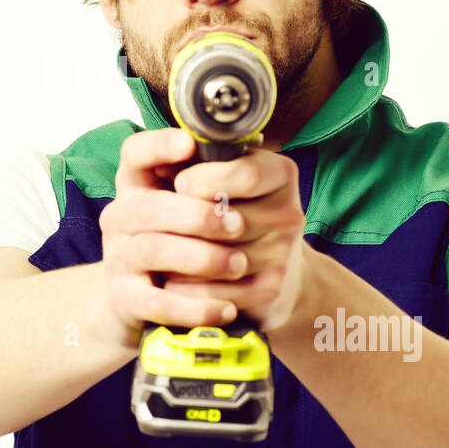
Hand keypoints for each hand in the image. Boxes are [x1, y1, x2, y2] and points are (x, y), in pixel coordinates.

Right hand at [98, 128, 248, 344]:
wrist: (145, 302)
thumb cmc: (180, 244)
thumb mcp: (190, 208)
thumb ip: (210, 183)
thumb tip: (245, 159)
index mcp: (137, 186)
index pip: (135, 154)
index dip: (159, 146)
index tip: (189, 144)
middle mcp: (121, 217)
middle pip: (149, 207)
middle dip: (198, 214)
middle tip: (238, 225)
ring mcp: (118, 258)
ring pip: (152, 249)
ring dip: (202, 257)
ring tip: (240, 264)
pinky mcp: (124, 299)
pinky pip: (157, 303)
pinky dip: (197, 306)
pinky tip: (228, 309)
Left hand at [164, 141, 307, 334]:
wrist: (263, 269)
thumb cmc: (226, 211)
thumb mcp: (216, 177)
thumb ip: (194, 160)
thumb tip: (160, 156)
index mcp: (279, 174)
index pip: (247, 174)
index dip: (205, 179)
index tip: (179, 183)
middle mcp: (289, 212)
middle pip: (227, 218)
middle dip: (183, 223)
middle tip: (159, 223)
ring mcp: (283, 253)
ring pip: (216, 257)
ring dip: (177, 257)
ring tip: (159, 251)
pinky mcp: (270, 289)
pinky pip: (215, 291)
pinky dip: (184, 288)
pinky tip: (172, 279)